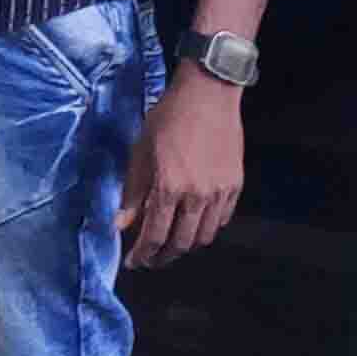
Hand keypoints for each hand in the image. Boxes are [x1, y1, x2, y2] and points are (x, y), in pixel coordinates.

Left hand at [123, 68, 244, 267]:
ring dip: (186, 245)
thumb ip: (133, 192)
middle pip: (181, 244)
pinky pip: (221, 220)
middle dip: (163, 257)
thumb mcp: (141, 151)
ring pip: (203, 236)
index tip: (133, 262)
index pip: (154, 236)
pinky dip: (206, 228)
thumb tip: (121, 224)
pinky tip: (194, 223)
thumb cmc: (168, 117)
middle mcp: (196, 196)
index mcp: (169, 187)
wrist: (208, 93)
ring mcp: (219, 193)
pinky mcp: (235, 186)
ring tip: (172, 242)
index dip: (142, 255)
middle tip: (151, 258)